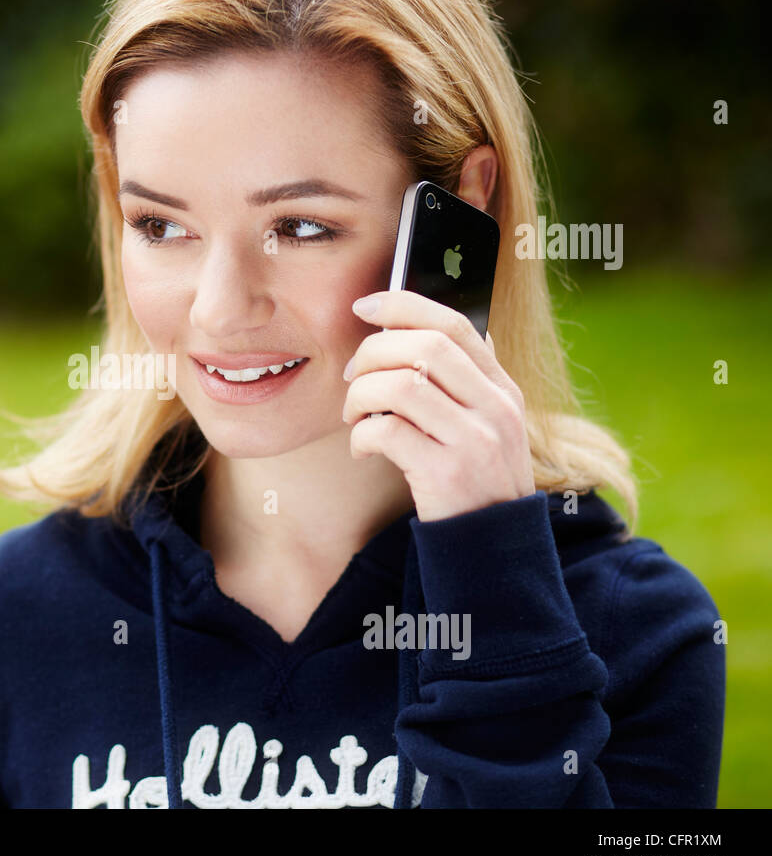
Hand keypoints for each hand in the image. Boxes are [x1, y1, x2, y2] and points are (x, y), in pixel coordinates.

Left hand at [341, 290, 535, 521]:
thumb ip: (462, 384)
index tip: (364, 307)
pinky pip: (387, 432)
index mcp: (503, 389)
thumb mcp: (487, 427)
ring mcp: (474, 441)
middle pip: (423, 347)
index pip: (453, 325)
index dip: (403, 306)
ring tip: (354, 417)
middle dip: (372, 352)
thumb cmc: (476, 482)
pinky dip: (361, 436)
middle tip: (352, 377)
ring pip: (400, 385)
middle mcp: (495, 409)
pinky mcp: (447, 474)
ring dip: (360, 395)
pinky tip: (362, 450)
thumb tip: (414, 333)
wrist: (493, 550)